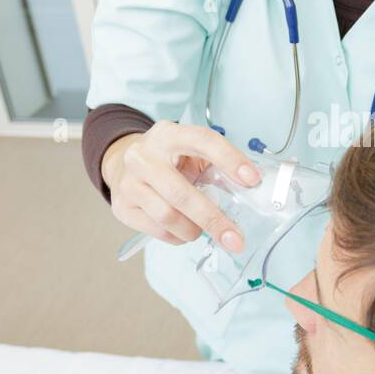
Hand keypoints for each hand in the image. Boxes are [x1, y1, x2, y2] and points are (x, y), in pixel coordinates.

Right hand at [104, 120, 260, 250]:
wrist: (124, 163)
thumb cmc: (168, 160)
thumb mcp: (190, 152)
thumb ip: (217, 165)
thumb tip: (252, 188)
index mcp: (168, 134)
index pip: (203, 141)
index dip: (230, 160)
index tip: (252, 180)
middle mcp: (143, 155)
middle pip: (181, 193)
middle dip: (213, 219)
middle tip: (235, 238)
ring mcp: (129, 182)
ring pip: (167, 216)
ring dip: (193, 230)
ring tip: (201, 229)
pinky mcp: (122, 206)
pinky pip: (156, 230)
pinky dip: (177, 236)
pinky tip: (183, 230)